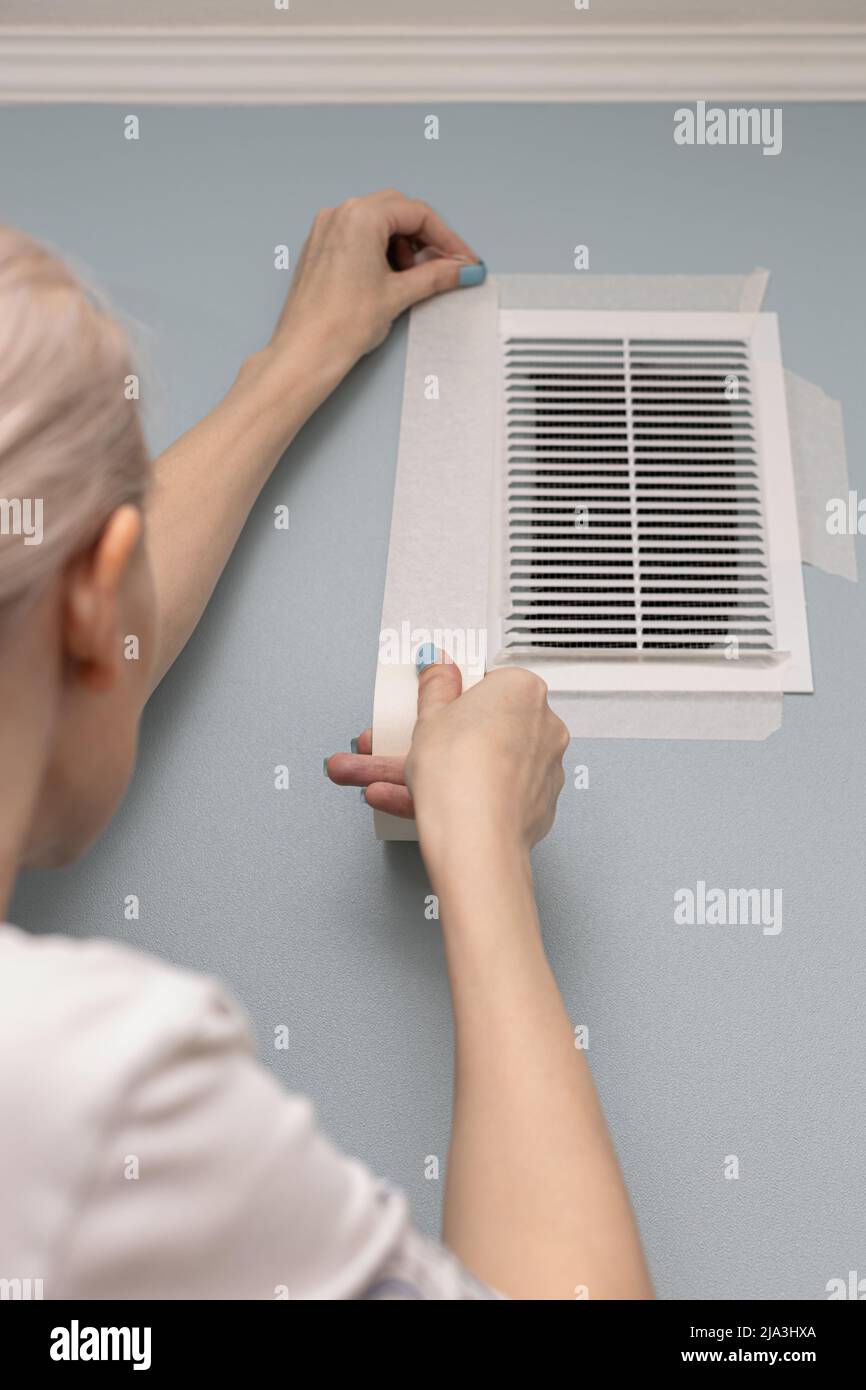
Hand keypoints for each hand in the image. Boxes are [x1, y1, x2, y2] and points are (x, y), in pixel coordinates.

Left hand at [266, 189, 481, 380]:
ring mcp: (326, 229)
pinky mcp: (320, 248)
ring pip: (378, 224)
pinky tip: (390, 277)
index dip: (447, 238)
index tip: (463, 260)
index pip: (418, 214)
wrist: (305, 352)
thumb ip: (436, 275)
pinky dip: (380, 250)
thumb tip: (462, 269)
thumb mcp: (398, 294)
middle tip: (445, 266)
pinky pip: (358, 236)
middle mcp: (340, 214)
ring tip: (412, 279)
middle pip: (398, 212)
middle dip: (425, 239)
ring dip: (403, 245)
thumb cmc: (341, 324)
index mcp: (361, 216)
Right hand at [324, 653, 569, 859]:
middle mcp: (544, 726)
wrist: (475, 838)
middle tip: (403, 745)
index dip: (453, 698)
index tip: (431, 708)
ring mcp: (543, 768)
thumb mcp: (429, 716)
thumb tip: (440, 667)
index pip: (486, 684)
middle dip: (435, 741)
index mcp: (523, 690)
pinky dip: (456, 797)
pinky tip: (412, 801)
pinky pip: (490, 794)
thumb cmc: (460, 773)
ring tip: (384, 781)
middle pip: (482, 728)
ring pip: (480, 765)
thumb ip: (436, 686)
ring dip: (432, 773)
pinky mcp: (535, 806)